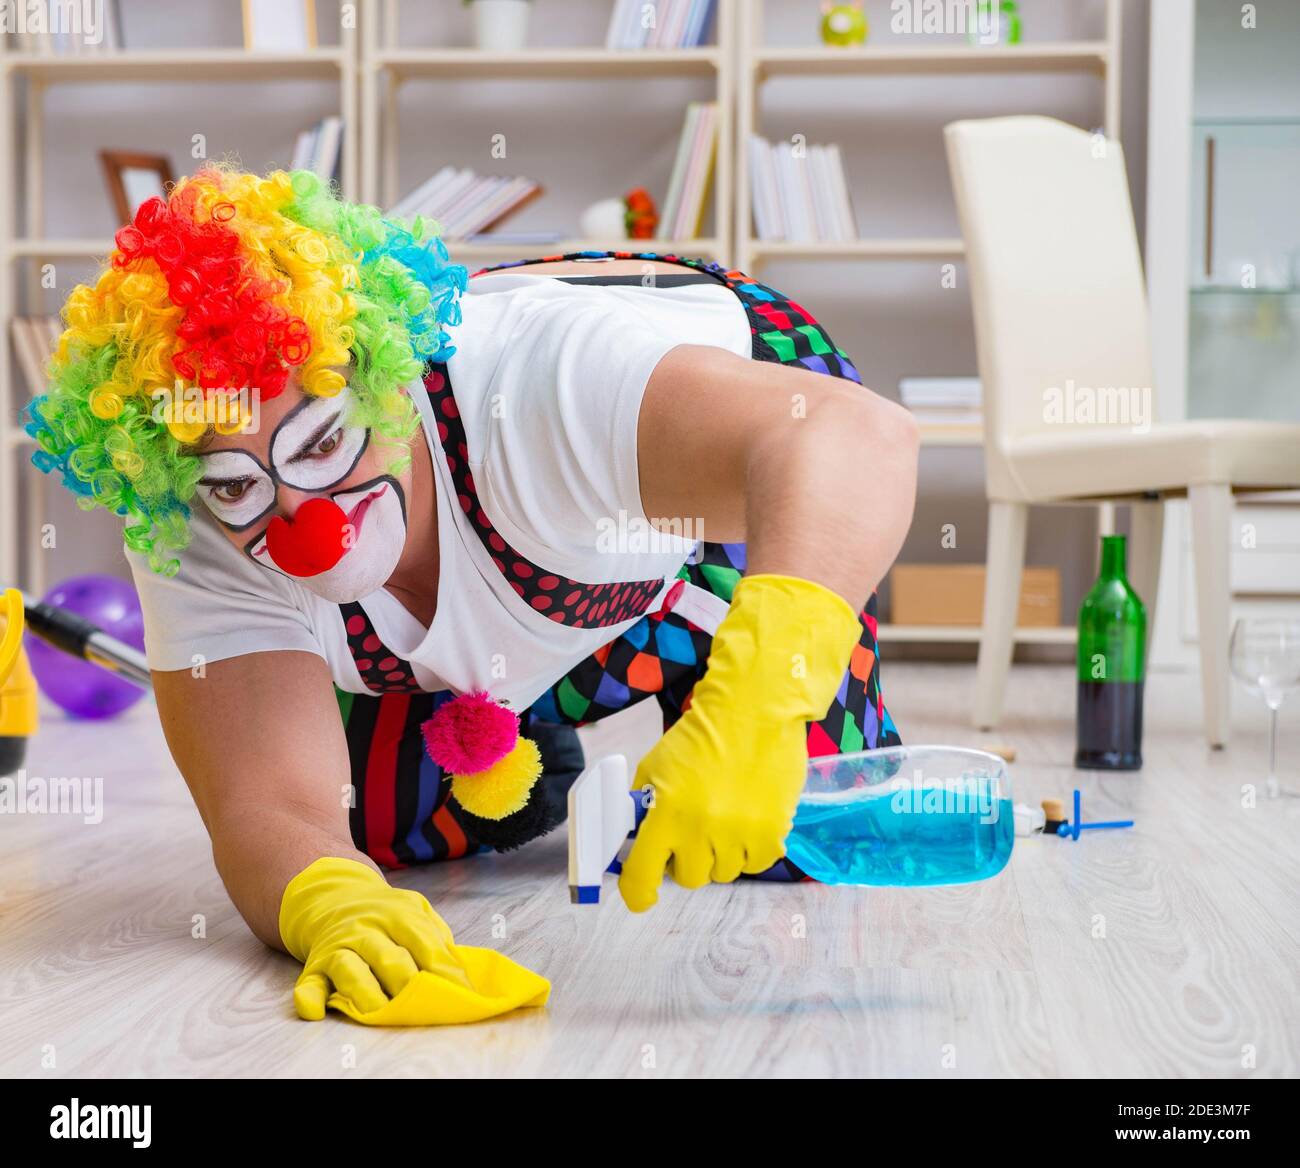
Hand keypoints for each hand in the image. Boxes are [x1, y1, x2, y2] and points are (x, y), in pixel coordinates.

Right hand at [278, 857, 549, 1024]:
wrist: (332, 896)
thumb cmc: (385, 913)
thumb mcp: (414, 909)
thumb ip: (436, 934)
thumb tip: (458, 968)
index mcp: (398, 914)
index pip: (425, 944)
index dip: (444, 971)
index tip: (461, 993)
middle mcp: (367, 929)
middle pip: (391, 959)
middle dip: (410, 985)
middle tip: (427, 1007)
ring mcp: (339, 947)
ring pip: (352, 971)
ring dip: (368, 994)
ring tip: (382, 1013)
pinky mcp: (315, 965)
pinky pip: (309, 983)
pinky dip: (310, 998)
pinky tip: (316, 1011)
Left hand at [618, 574, 860, 911]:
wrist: (753, 712)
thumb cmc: (699, 738)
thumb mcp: (654, 768)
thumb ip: (643, 808)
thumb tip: (635, 844)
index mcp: (664, 814)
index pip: (642, 877)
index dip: (639, 893)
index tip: (643, 896)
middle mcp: (700, 831)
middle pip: (688, 878)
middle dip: (687, 858)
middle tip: (694, 831)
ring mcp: (738, 835)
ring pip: (723, 873)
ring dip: (720, 853)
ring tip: (724, 817)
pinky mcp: (771, 833)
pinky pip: (755, 865)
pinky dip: (750, 849)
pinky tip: (748, 820)